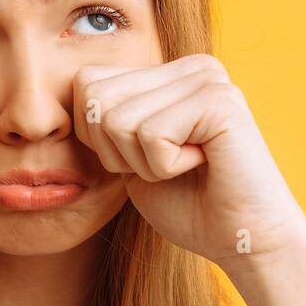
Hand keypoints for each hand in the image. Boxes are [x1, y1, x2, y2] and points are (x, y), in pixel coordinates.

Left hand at [72, 54, 305, 274]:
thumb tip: (64, 97)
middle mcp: (188, 66)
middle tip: (165, 167)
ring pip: (117, 119)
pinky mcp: (219, 100)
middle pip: (95, 98)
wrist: (242, 240)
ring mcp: (206, 78)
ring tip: (185, 167)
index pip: (86, 83)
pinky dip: (164, 167)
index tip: (143, 159)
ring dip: (142, 163)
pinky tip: (201, 166)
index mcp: (167, 73)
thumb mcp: (130, 159)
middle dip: (116, 151)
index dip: (97, 137)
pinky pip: (150, 134)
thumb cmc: (188, 206)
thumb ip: (103, 123)